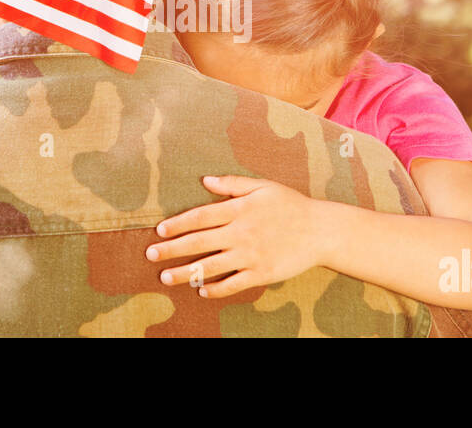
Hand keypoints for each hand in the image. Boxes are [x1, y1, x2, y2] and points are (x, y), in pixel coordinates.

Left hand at [146, 176, 324, 298]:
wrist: (321, 230)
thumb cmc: (291, 205)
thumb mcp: (263, 186)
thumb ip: (233, 184)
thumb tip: (205, 180)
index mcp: (239, 210)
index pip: (200, 216)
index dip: (178, 224)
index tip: (159, 230)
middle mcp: (241, 233)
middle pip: (199, 242)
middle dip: (171, 250)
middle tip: (150, 255)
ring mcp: (250, 255)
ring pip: (210, 266)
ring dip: (185, 273)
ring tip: (165, 277)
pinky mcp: (261, 273)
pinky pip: (232, 284)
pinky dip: (215, 289)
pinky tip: (201, 291)